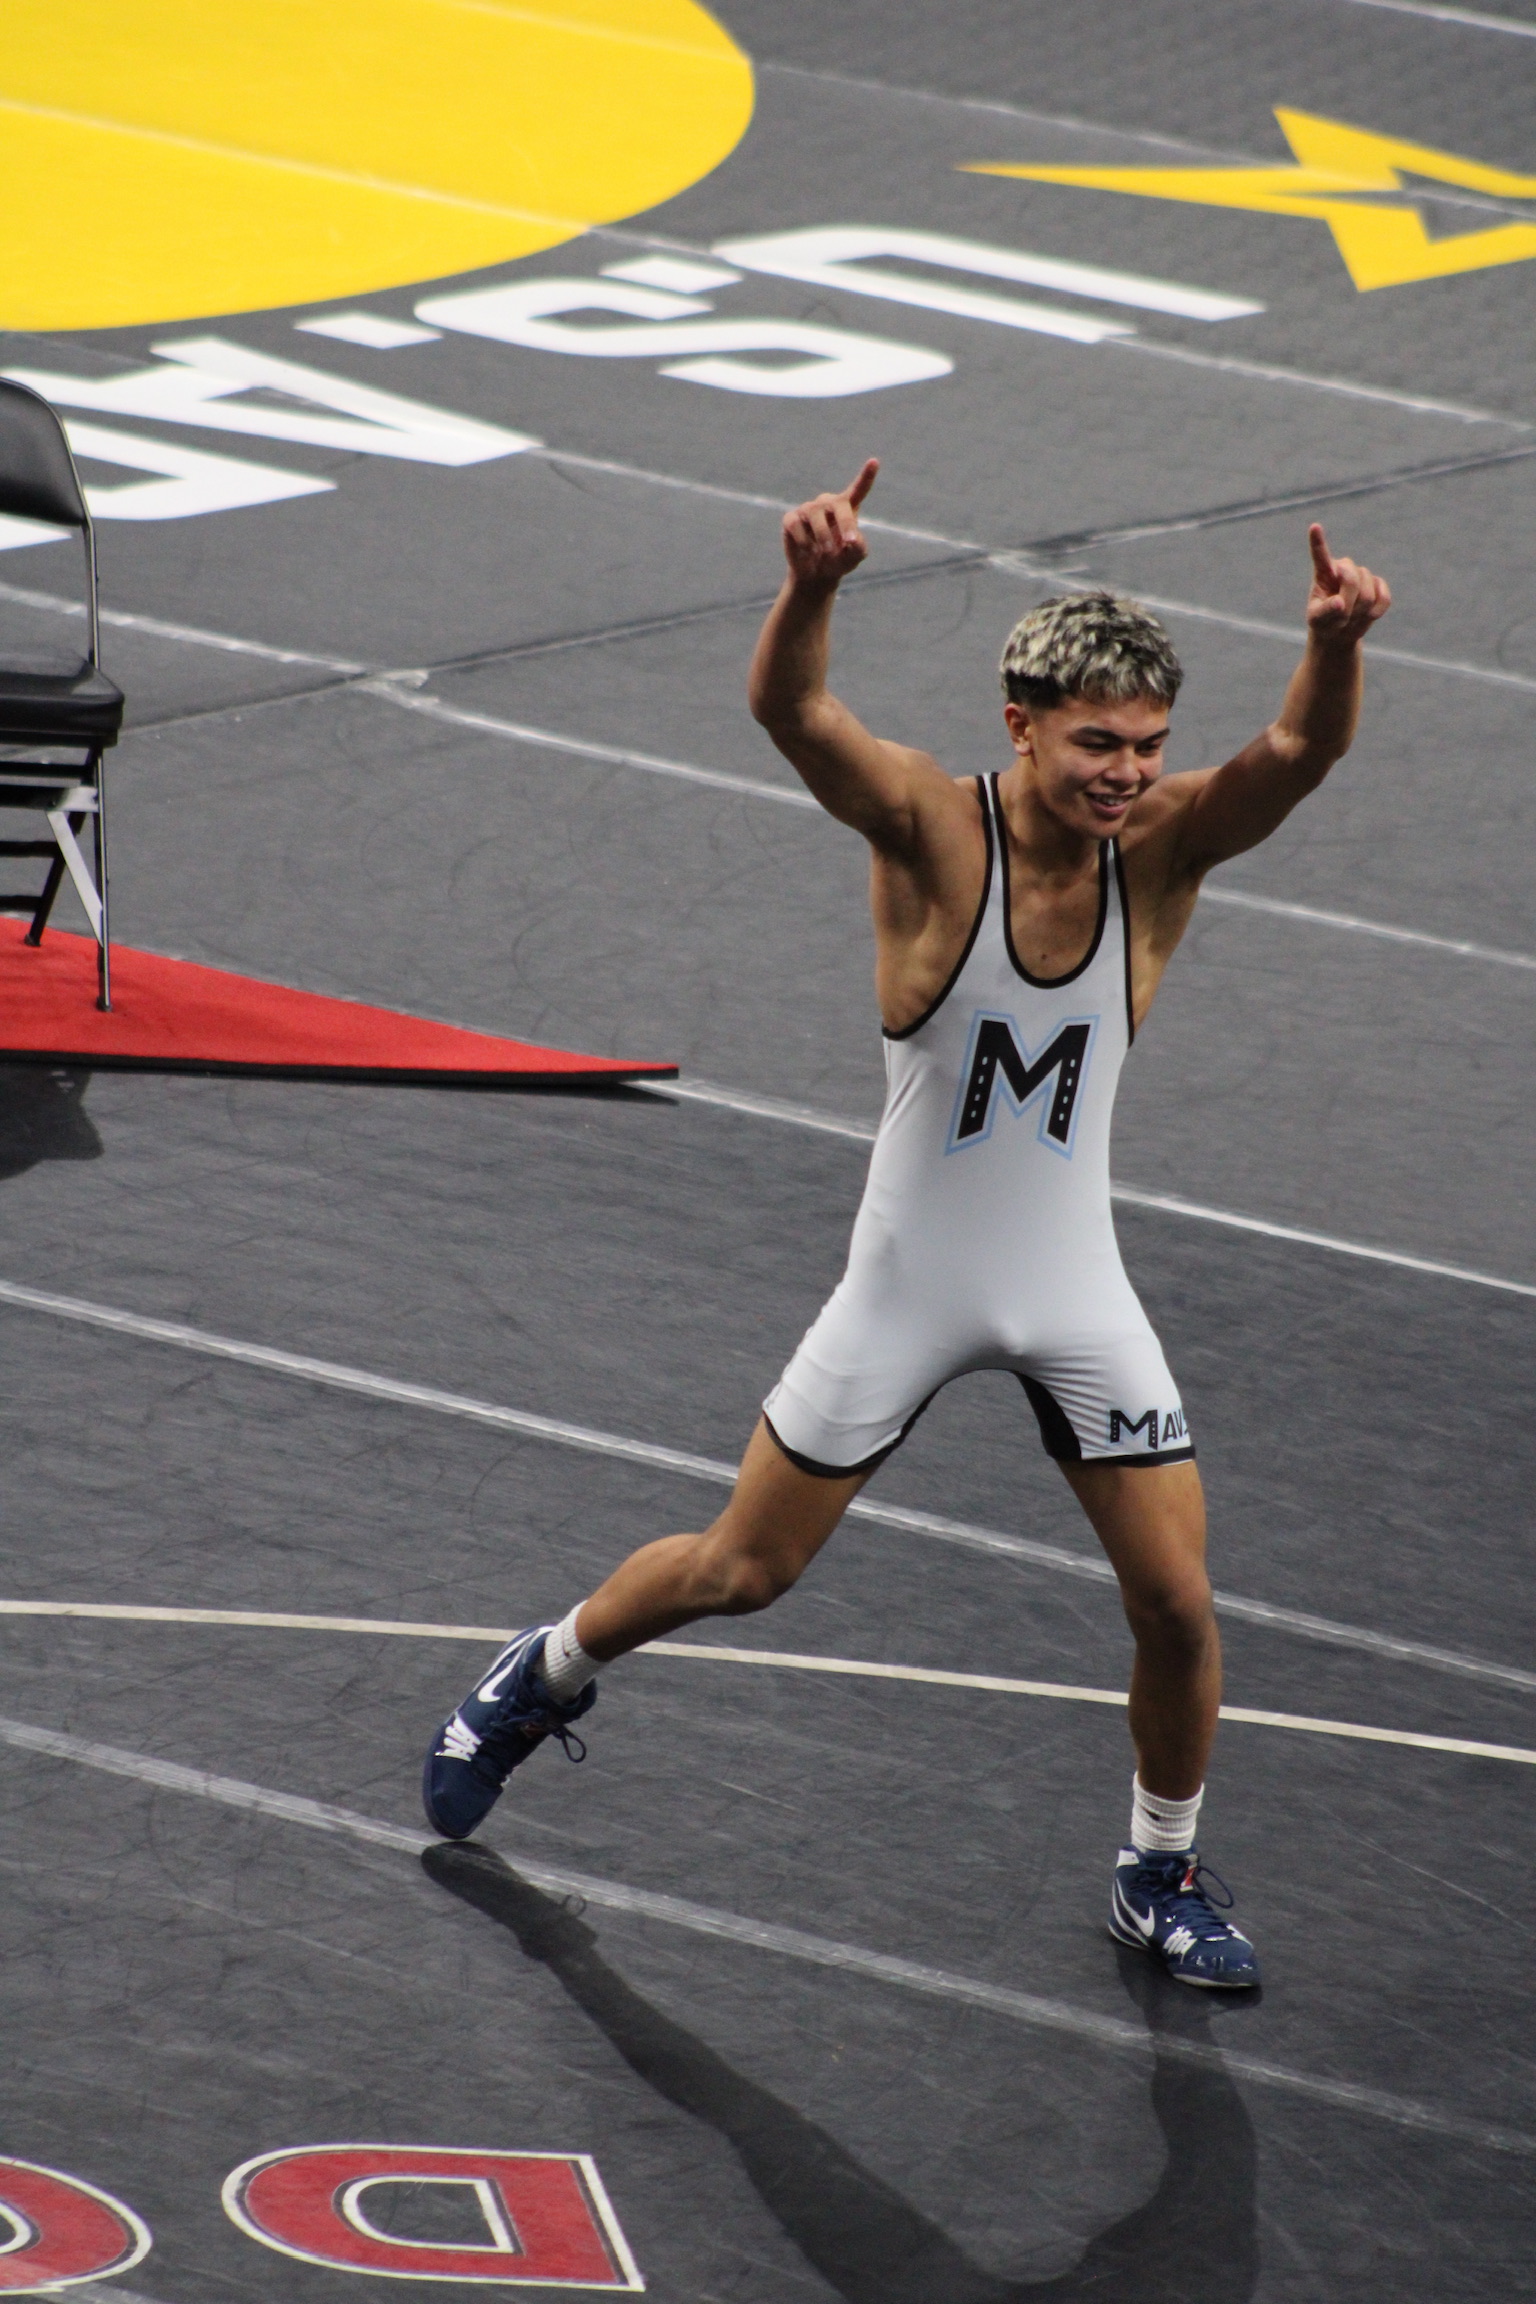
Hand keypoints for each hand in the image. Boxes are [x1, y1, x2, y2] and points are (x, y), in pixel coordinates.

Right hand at [781, 458, 878, 589]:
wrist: (815, 575)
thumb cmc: (839, 561)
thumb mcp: (854, 557)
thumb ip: (859, 547)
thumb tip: (852, 539)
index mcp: (847, 508)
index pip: (858, 489)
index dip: (866, 476)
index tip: (874, 461)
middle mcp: (827, 504)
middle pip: (838, 504)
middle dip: (845, 523)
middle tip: (850, 543)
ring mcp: (808, 510)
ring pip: (815, 514)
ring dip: (823, 536)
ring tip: (826, 554)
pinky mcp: (791, 519)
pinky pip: (795, 525)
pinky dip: (804, 541)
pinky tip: (808, 551)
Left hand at [1306, 522, 1390, 645]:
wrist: (1340, 631)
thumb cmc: (1324, 623)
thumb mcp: (1318, 621)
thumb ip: (1326, 611)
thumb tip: (1340, 603)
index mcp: (1324, 573)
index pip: (1321, 556)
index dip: (1318, 542)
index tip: (1314, 527)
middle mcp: (1344, 569)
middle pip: (1352, 579)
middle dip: (1348, 600)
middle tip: (1341, 617)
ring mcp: (1363, 575)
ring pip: (1368, 592)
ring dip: (1359, 611)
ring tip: (1350, 617)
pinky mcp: (1379, 585)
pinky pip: (1383, 598)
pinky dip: (1376, 612)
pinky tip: (1367, 615)